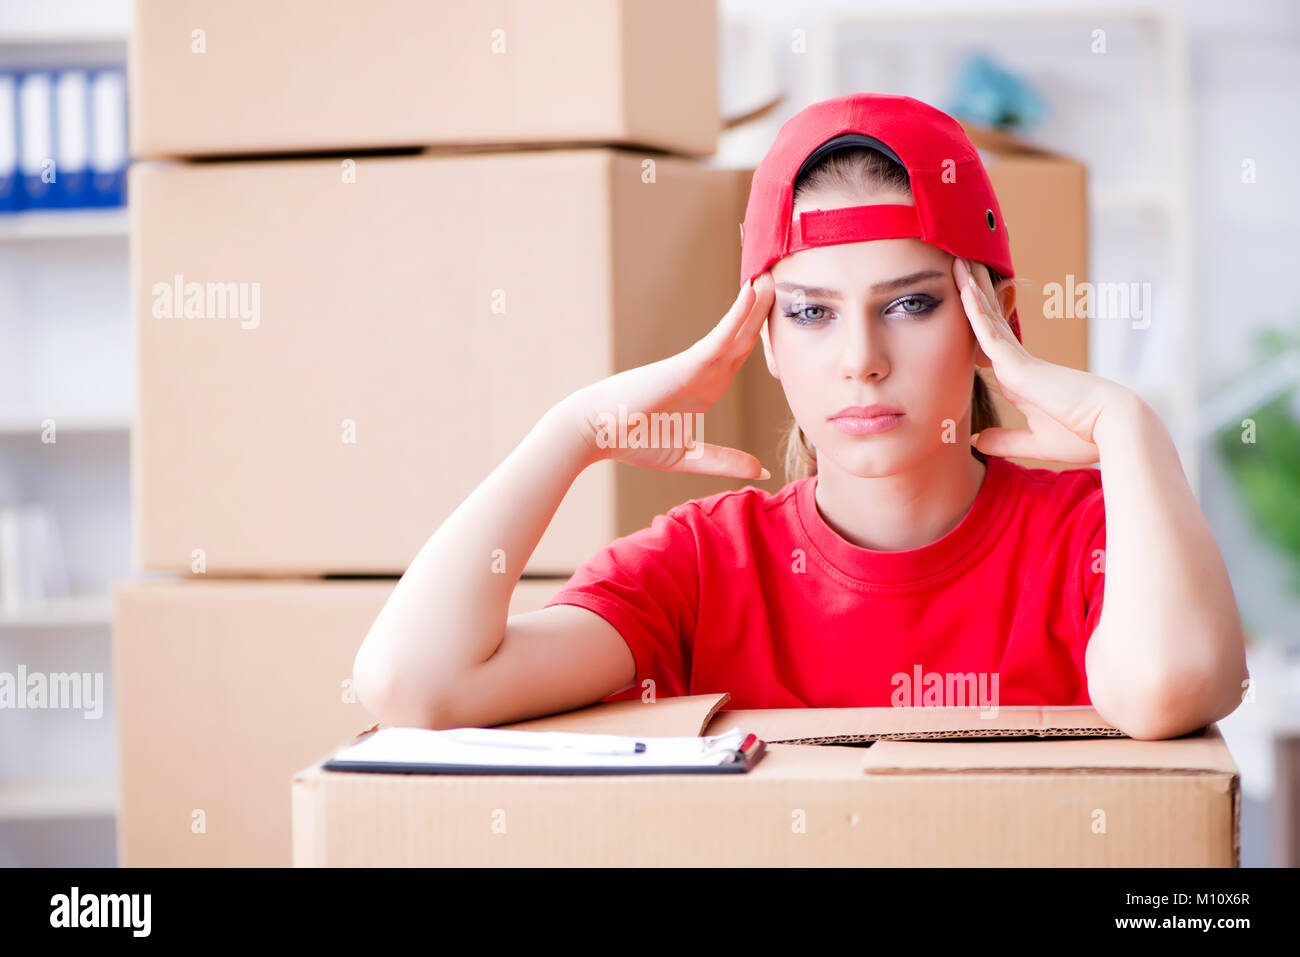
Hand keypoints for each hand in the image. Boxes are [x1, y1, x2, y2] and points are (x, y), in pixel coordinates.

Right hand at [561, 271, 775, 477]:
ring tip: (777, 278)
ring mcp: (697, 365)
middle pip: (744, 338)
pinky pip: (720, 335)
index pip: (741, 358)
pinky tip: (753, 292)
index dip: (764, 340)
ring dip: (757, 304)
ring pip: (737, 331)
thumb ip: (724, 461)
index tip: (788, 324)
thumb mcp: (689, 456)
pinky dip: (738, 314)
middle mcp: (704, 372)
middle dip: (765, 314)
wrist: (597, 431)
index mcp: (704, 389)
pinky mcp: (688, 363)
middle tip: (789, 286)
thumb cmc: (633, 441)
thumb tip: (761, 471)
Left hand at [954, 256, 1127, 463]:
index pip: (992, 347)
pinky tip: (963, 288)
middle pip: (990, 322)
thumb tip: (977, 441)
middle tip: (960, 264)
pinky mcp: (1018, 364)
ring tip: (956, 260)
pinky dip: (974, 310)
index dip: (979, 325)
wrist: (1112, 427)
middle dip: (976, 295)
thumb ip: (1006, 441)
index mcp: (1023, 380)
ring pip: (987, 318)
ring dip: (971, 290)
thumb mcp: (1033, 442)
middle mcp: (1020, 364)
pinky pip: (988, 332)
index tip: (965, 305)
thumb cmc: (1083, 434)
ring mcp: (1019, 360)